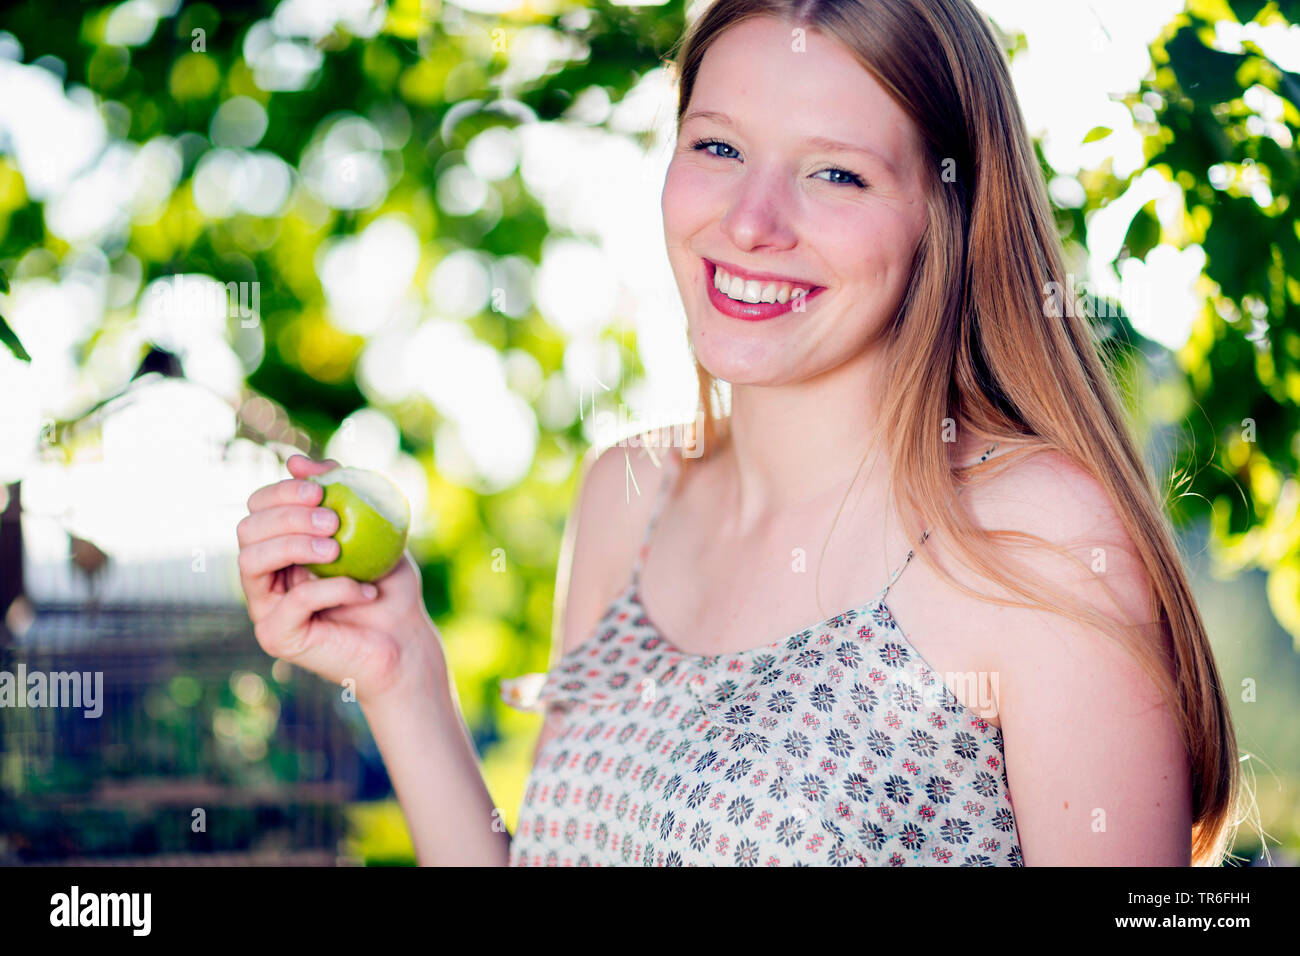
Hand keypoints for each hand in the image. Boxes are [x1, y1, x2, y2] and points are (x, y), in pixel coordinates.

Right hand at [236, 454, 442, 703]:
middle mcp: (264, 574)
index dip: (281, 492)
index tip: (321, 488)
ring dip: (294, 546)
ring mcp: (265, 607)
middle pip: (246, 530)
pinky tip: (364, 590)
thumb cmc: (390, 585)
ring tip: (337, 550)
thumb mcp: (374, 528)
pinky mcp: (276, 636)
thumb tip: (295, 460)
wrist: (406, 639)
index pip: (258, 507)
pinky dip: (330, 589)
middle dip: (286, 516)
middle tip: (333, 520)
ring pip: (250, 562)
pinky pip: (291, 603)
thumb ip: (341, 491)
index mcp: (280, 545)